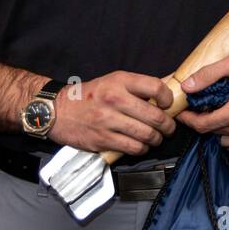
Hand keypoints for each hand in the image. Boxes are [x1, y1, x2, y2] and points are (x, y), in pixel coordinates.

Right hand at [48, 70, 176, 155]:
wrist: (57, 111)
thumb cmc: (90, 95)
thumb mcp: (114, 81)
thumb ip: (141, 85)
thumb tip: (171, 82)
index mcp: (120, 81)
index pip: (156, 87)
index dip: (168, 98)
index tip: (168, 105)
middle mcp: (115, 99)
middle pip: (155, 116)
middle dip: (168, 125)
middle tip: (168, 127)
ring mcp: (108, 121)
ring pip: (147, 135)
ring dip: (157, 139)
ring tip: (156, 137)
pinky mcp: (102, 140)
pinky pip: (133, 148)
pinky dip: (142, 149)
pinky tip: (141, 145)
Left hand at [175, 50, 228, 147]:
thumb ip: (209, 74)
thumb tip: (187, 86)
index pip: (203, 126)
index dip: (188, 120)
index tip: (181, 113)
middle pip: (213, 133)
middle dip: (202, 121)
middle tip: (198, 106)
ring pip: (225, 140)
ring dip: (217, 129)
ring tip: (217, 111)